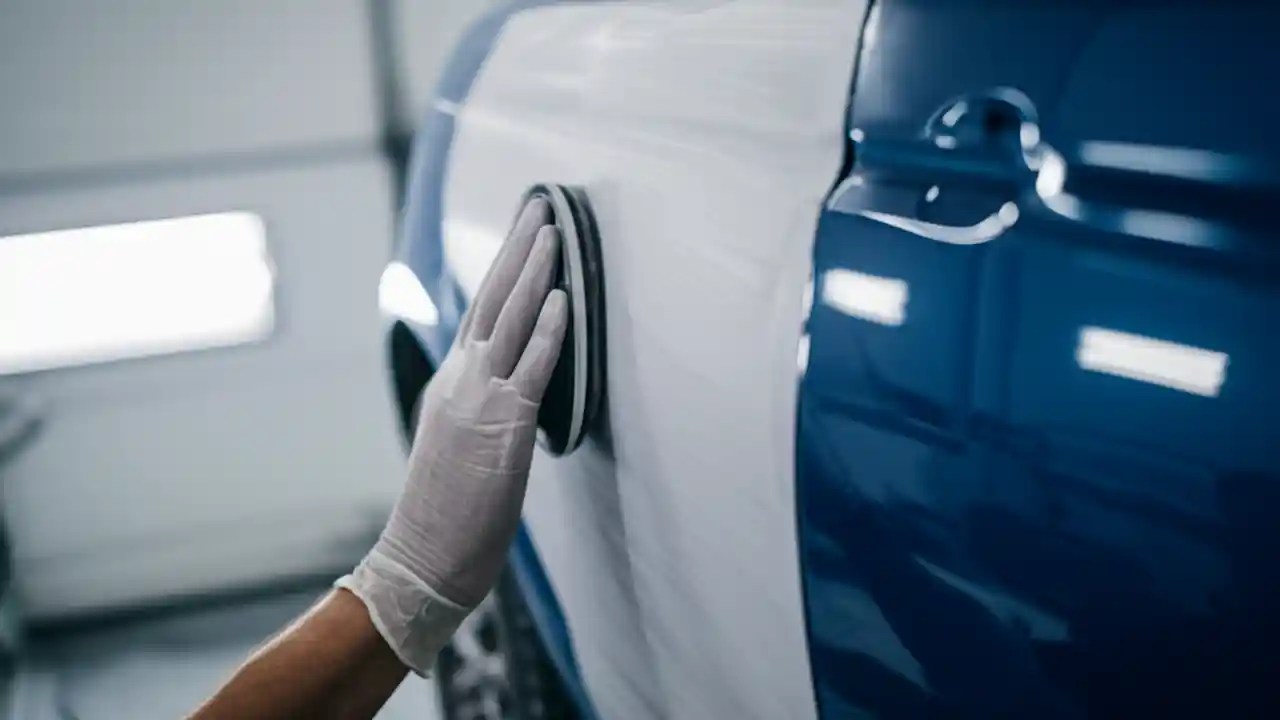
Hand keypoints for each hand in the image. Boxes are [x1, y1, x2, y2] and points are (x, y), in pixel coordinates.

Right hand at [340, 197, 567, 673]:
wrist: (423, 560)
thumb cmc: (445, 515)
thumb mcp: (458, 445)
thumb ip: (478, 409)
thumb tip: (507, 394)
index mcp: (450, 384)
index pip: (478, 313)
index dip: (503, 271)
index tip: (521, 235)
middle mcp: (459, 381)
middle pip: (490, 300)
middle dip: (517, 249)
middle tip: (537, 205)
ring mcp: (478, 399)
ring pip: (507, 320)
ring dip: (533, 272)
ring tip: (552, 229)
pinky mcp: (502, 426)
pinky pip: (530, 367)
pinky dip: (546, 330)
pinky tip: (561, 297)